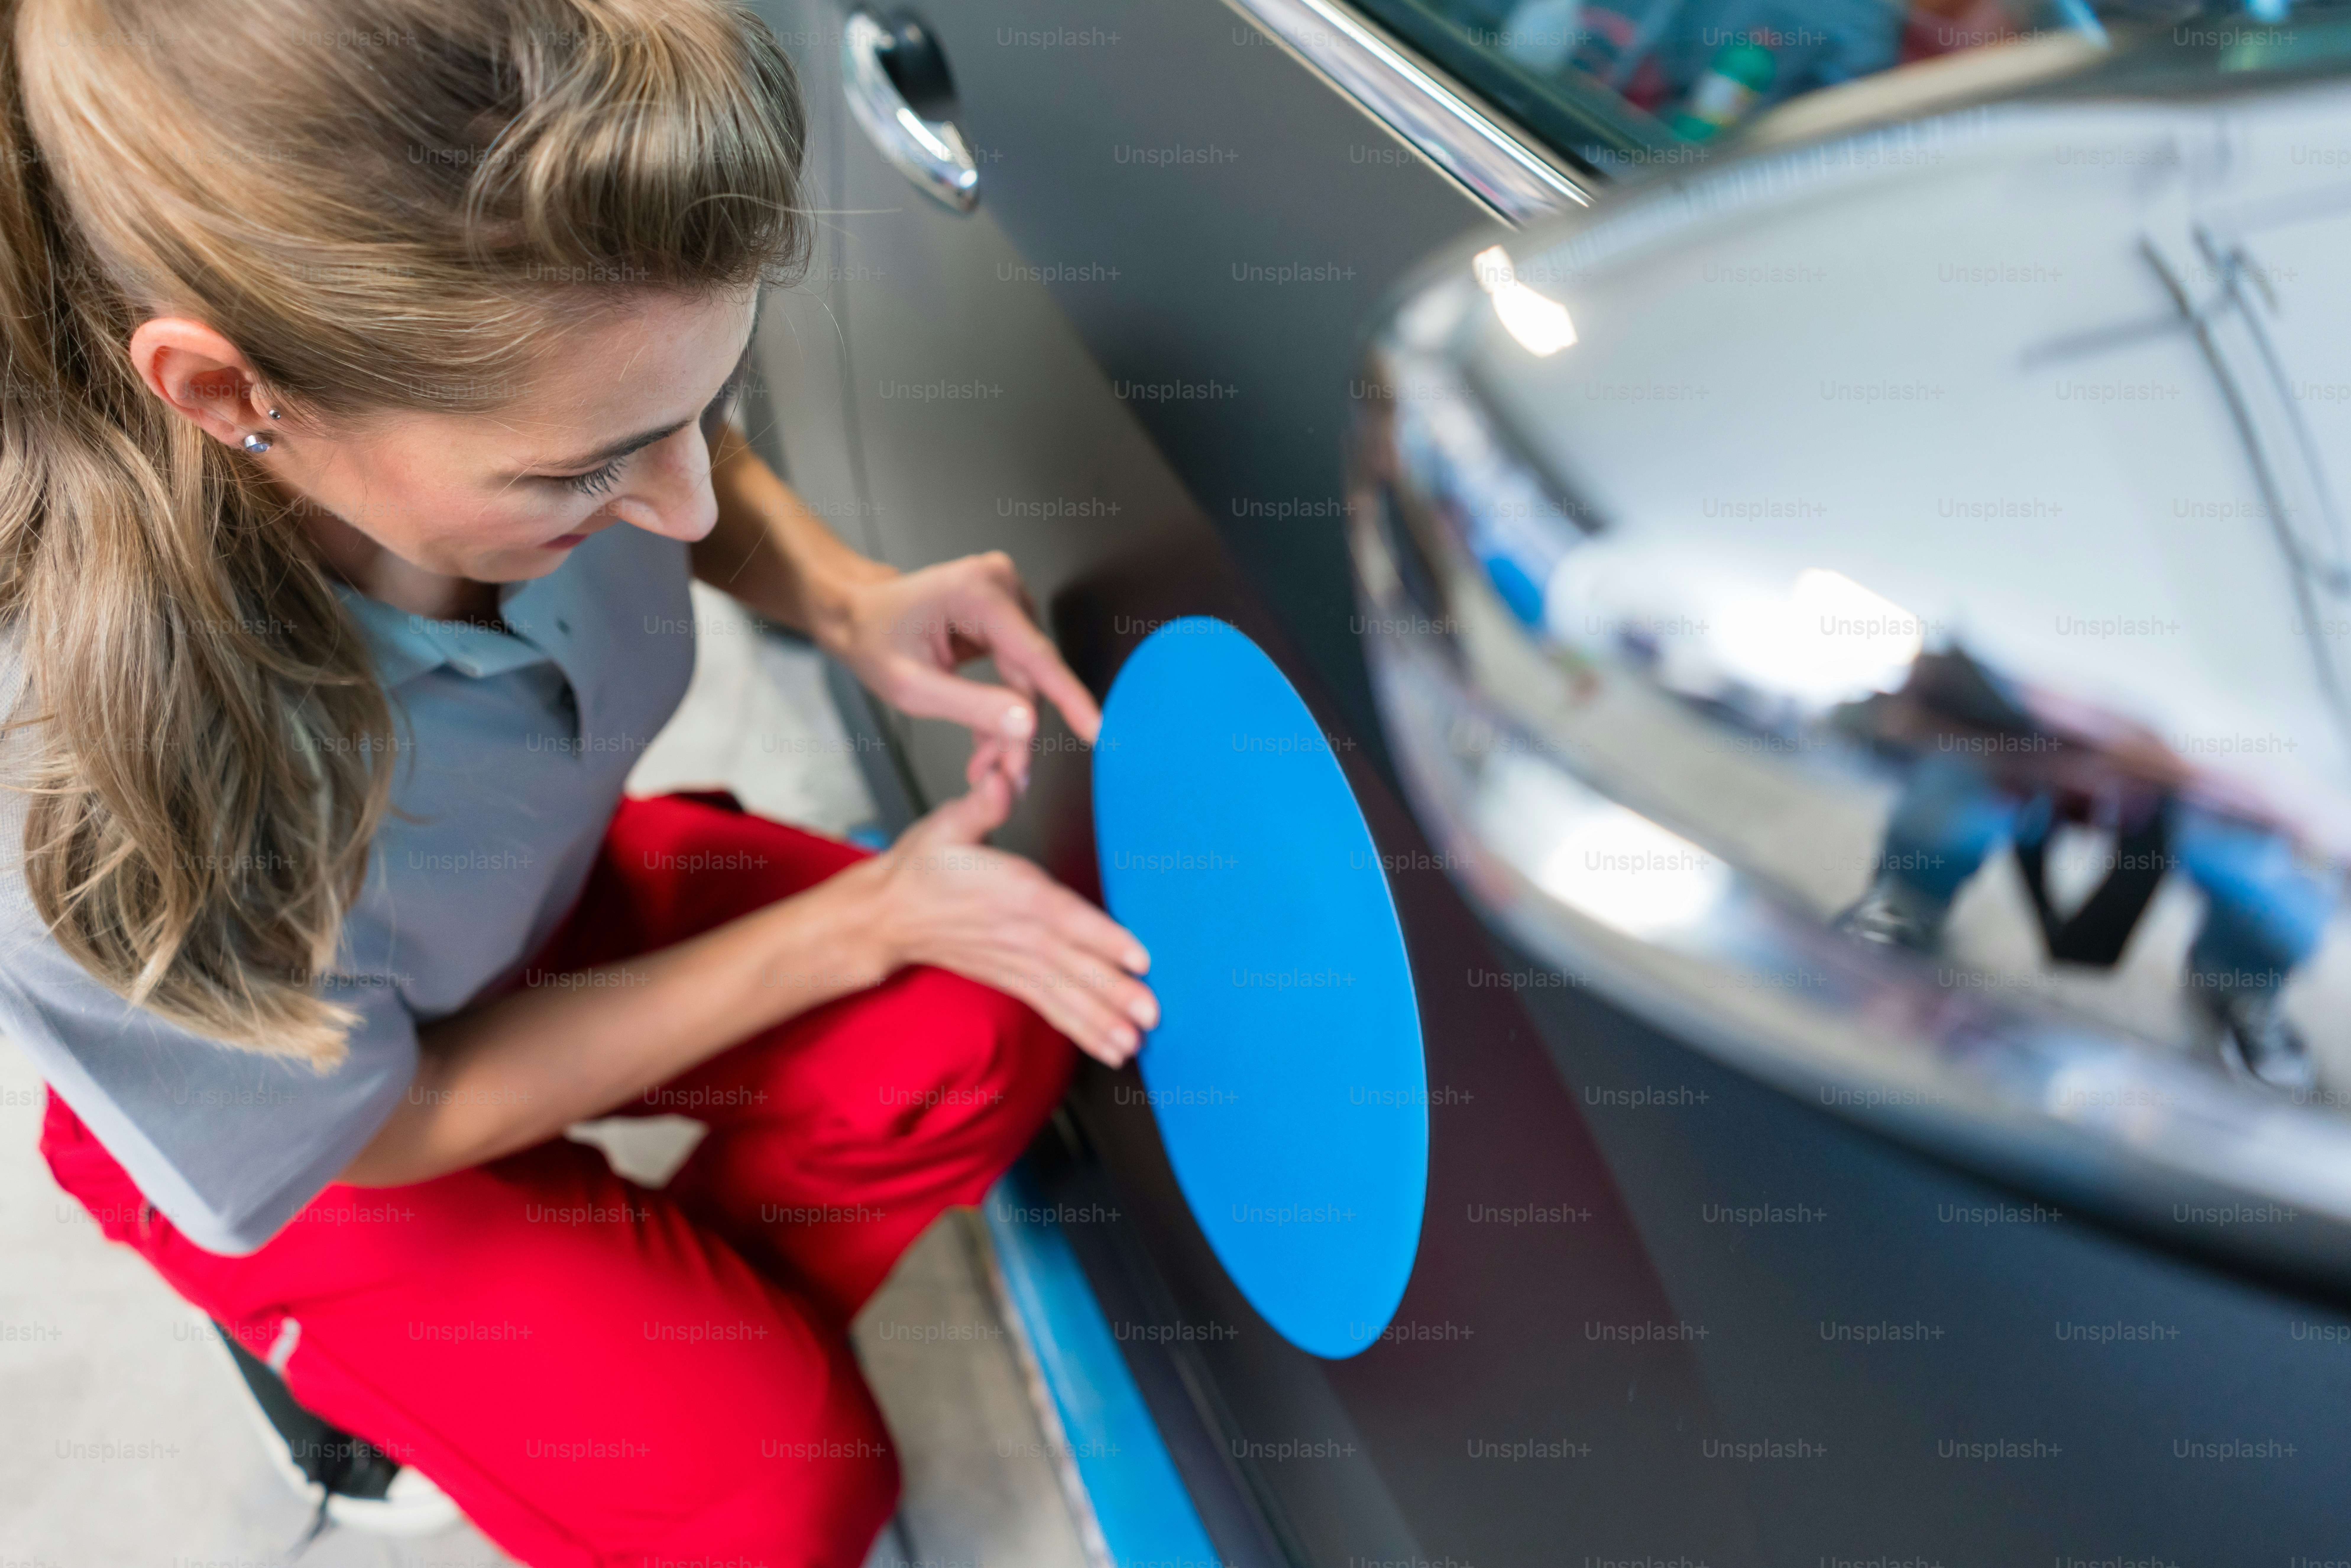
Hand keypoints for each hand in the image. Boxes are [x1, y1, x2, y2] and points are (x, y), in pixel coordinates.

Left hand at [825, 551, 1099, 793]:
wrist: (856, 616)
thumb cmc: (873, 641)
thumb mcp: (914, 687)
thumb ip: (973, 707)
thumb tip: (1027, 725)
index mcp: (977, 592)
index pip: (1036, 656)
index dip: (1069, 698)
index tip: (1096, 729)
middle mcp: (999, 584)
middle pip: (1030, 674)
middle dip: (1020, 728)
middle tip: (1008, 776)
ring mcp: (1005, 595)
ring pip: (1027, 676)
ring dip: (1011, 721)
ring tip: (989, 762)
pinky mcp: (1005, 613)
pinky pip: (1017, 669)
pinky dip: (1005, 704)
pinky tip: (989, 734)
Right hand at [858, 767, 1156, 1066]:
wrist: (886, 915)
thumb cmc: (922, 869)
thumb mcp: (945, 826)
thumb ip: (981, 804)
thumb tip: (1001, 776)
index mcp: (1012, 893)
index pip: (1066, 917)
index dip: (1104, 938)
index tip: (1139, 957)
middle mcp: (1018, 934)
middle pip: (1073, 965)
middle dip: (1114, 992)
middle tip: (1151, 1015)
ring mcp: (1015, 963)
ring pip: (1065, 995)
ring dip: (1102, 1021)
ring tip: (1135, 1044)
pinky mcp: (1010, 980)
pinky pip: (1051, 1008)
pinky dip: (1081, 1030)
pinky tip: (1111, 1048)